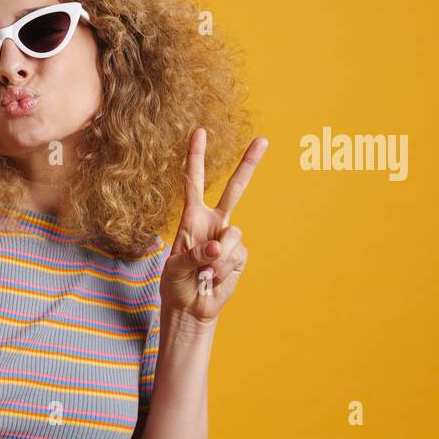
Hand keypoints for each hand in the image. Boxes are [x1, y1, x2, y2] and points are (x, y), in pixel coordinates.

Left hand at [158, 127, 267, 324]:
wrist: (191, 306)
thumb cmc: (177, 283)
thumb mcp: (175, 268)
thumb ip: (195, 254)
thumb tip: (218, 247)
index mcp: (192, 218)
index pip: (193, 182)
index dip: (195, 157)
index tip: (199, 131)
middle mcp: (213, 223)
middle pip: (234, 189)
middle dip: (248, 164)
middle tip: (263, 140)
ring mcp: (228, 238)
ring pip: (232, 234)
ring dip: (217, 258)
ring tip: (204, 273)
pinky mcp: (240, 255)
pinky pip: (236, 255)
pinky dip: (223, 269)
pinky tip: (214, 278)